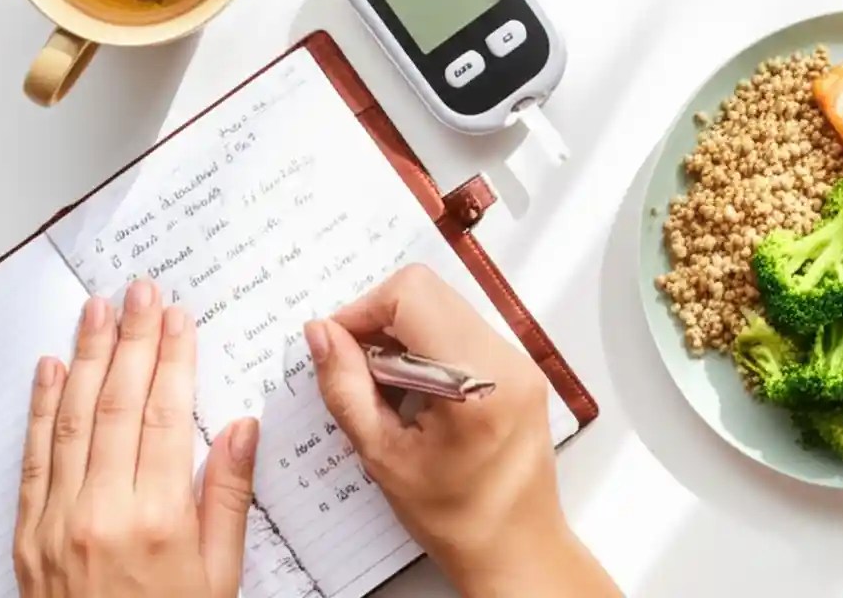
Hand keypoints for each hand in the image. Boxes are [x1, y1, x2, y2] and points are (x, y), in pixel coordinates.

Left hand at [14, 279, 258, 597]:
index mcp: (158, 519)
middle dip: (131, 339)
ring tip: (97, 311)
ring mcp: (58, 519)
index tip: (177, 318)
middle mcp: (102, 511)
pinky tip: (50, 369)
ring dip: (85, 357)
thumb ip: (227, 497)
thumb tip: (240, 428)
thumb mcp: (220, 574)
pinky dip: (41, 407)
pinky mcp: (28, 531)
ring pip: (73, 419)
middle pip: (119, 404)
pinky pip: (35, 456)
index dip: (172, 359)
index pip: (165, 415)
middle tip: (140, 292)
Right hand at [305, 265, 619, 597]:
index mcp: (476, 380)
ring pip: (445, 307)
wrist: (516, 549)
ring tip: (388, 388)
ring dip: (404, 334)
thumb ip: (346, 387)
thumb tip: (322, 333)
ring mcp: (519, 361)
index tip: (336, 346)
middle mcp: (506, 360)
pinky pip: (464, 330)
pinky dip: (428, 346)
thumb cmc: (455, 518)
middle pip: (428, 292)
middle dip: (380, 320)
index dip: (362, 311)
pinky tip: (416, 392)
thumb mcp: (383, 455)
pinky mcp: (521, 369)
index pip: (410, 295)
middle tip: (358, 369)